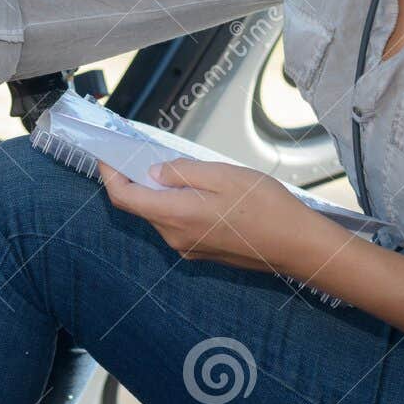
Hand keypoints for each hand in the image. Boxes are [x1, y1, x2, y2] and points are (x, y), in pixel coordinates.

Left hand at [96, 158, 322, 273]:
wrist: (298, 246)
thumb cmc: (265, 207)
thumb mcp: (222, 174)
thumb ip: (182, 172)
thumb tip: (155, 173)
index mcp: (176, 216)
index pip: (125, 198)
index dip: (110, 175)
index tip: (106, 156)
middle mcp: (176, 238)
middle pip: (142, 206)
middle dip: (136, 179)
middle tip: (142, 152)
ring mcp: (189, 248)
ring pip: (161, 215)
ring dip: (159, 192)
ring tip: (176, 167)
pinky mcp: (203, 251)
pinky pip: (178, 224)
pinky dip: (176, 204)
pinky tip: (196, 189)